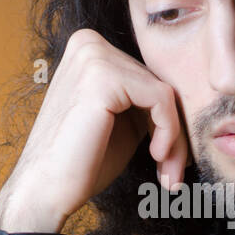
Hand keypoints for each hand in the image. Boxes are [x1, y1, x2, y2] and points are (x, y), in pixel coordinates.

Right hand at [0, 29, 189, 232]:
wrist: (45, 190)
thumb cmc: (80, 162)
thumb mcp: (121, 121)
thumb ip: (145, 102)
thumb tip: (189, 99)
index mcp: (90, 49)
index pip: (148, 77)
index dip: (165, 121)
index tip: (168, 158)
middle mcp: (89, 43)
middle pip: (159, 83)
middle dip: (173, 133)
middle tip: (172, 172)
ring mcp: (94, 56)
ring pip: (165, 93)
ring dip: (174, 138)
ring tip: (167, 171)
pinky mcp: (104, 78)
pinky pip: (162, 99)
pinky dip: (168, 132)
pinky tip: (155, 156)